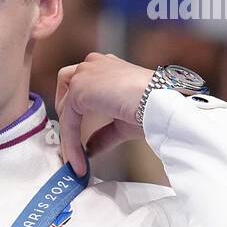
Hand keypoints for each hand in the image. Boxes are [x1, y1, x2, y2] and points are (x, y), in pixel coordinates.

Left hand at [55, 52, 155, 176]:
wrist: (161, 104)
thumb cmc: (154, 108)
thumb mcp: (122, 122)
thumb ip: (103, 133)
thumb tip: (90, 149)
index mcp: (106, 66)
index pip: (82, 84)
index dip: (76, 109)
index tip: (77, 133)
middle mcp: (93, 64)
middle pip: (66, 86)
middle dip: (66, 114)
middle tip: (71, 141)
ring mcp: (84, 73)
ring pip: (65, 107)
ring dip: (67, 134)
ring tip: (73, 160)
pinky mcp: (78, 89)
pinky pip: (68, 122)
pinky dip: (71, 144)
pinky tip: (77, 162)